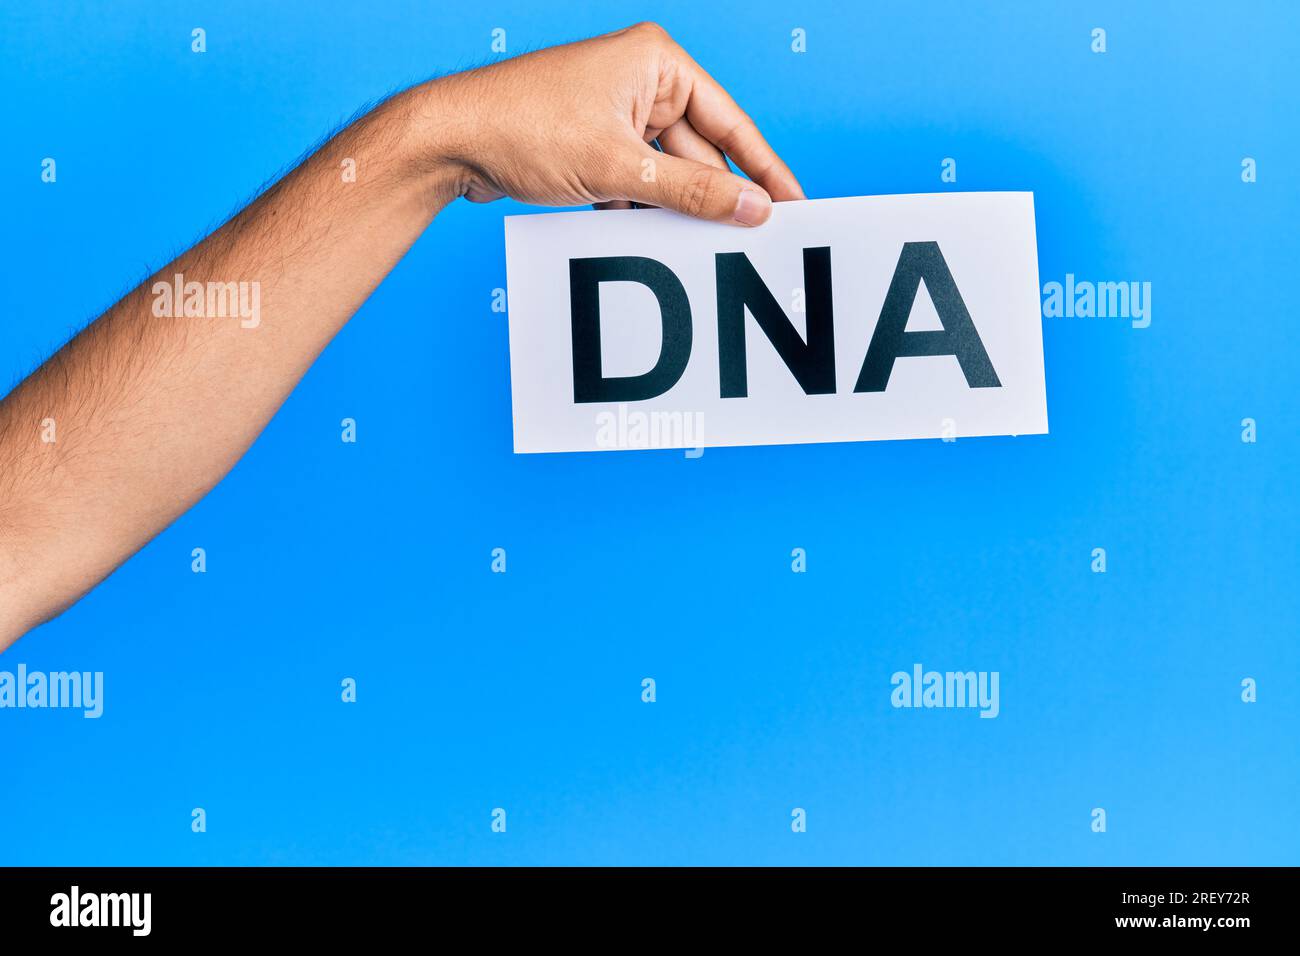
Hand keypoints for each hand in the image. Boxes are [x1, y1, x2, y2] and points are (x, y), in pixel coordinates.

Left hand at [424, 21, 803, 224]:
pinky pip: (638, 179)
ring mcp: (614, 112)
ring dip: (677, 207)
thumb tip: (751, 208)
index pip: (731, 121)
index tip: (793, 203)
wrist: (449, 143)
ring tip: (701, 244)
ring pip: (668, 171)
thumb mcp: (619, 167)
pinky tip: (650, 235)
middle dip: (717, 195)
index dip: (765, 167)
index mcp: (656, 62)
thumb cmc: (523, 129)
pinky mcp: (593, 143)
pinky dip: (644, 208)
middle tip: (752, 239)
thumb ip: (692, 191)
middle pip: (701, 150)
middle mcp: (640, 81)